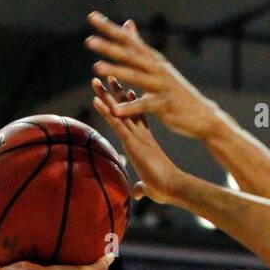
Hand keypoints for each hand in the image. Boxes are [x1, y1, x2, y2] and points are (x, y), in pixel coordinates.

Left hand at [85, 13, 217, 138]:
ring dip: (116, 71)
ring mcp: (161, 86)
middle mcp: (157, 68)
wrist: (201, 114)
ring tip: (97, 67)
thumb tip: (127, 24)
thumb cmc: (175, 91)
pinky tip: (115, 110)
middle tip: (89, 41)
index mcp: (152, 59)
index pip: (128, 39)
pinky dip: (129, 108)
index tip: (92, 17)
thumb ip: (139, 47)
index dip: (110, 28)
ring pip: (135, 76)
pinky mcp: (164, 105)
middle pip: (130, 54)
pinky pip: (144, 106)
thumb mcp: (157, 66)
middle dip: (109, 47)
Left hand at [91, 80, 184, 205]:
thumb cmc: (167, 189)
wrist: (174, 187)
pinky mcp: (132, 142)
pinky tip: (96, 100)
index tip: (126, 90)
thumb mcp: (151, 188)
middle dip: (117, 92)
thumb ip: (142, 188)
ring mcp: (136, 136)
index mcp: (147, 141)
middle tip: (109, 76)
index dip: (130, 104)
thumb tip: (138, 194)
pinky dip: (106, 111)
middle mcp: (141, 134)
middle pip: (127, 109)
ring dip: (106, 96)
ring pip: (119, 112)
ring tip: (96, 80)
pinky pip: (116, 124)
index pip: (137, 118)